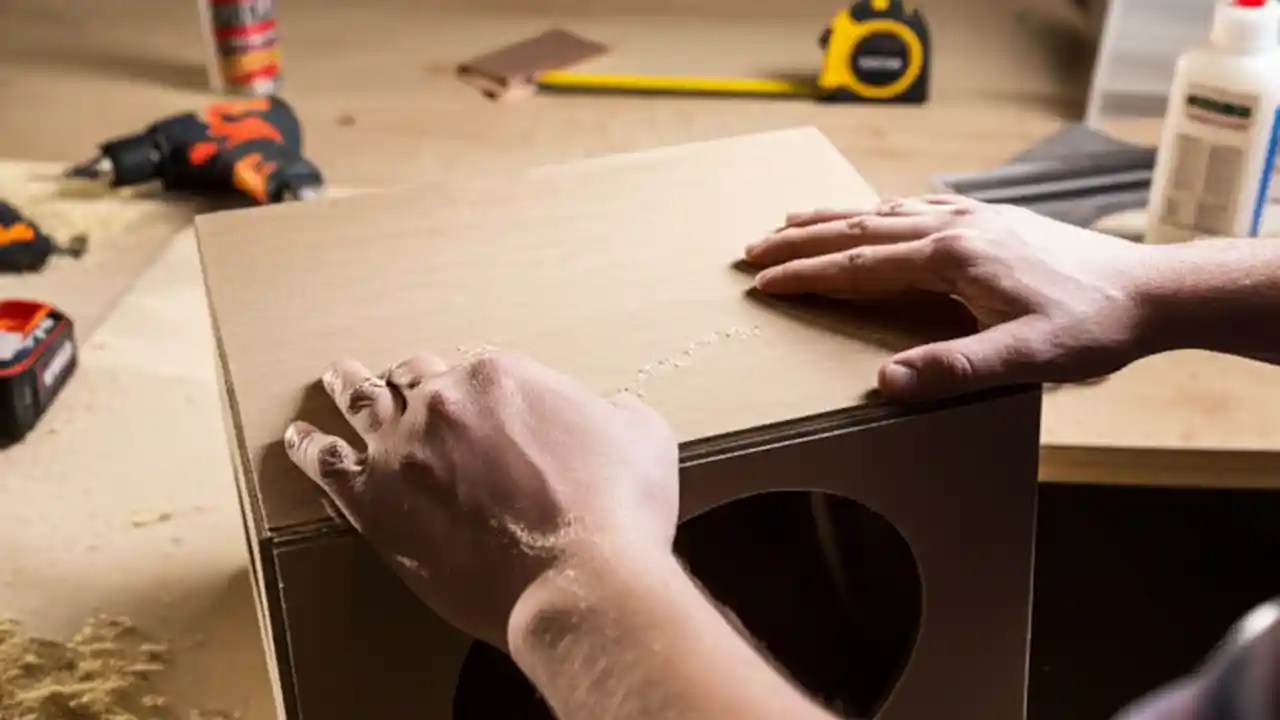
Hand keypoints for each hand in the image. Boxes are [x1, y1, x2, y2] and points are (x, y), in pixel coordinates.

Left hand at [283, 351, 678, 648]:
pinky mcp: (374, 503)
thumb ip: (617, 412)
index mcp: (502, 378)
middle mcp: (444, 400)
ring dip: (347, 387)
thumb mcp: (642, 436)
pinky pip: (325, 464)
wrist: (580, 578)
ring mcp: (402, 449)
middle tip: (396, 379)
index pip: (474, 370)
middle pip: (412, 377)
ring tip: (335, 378)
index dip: (475, 390)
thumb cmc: (617, 511)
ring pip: (361, 403)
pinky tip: (298, 439)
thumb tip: (612, 411)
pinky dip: (308, 448)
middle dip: (407, 378)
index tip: (479, 409)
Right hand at [744, 195, 1157, 399]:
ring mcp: (972, 218)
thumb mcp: (1025, 359)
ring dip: (832, 219)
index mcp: (952, 258)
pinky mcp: (990, 221)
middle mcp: (955, 227)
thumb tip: (884, 383)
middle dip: (801, 240)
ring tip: (790, 221)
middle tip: (752, 248)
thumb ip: (954, 369)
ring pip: (883, 212)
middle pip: (859, 229)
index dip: (806, 273)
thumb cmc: (1090, 327)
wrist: (1151, 291)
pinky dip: (876, 210)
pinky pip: (916, 208)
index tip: (762, 280)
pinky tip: (873, 213)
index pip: (859, 265)